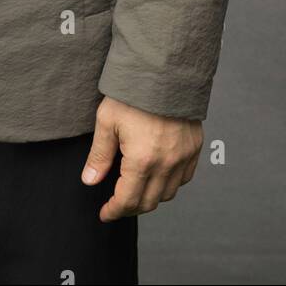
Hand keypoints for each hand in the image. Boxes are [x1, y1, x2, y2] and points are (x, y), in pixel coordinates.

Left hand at [81, 96, 202, 220]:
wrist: (164, 71)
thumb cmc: (132, 94)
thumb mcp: (107, 122)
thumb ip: (99, 156)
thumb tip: (90, 182)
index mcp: (142, 160)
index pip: (128, 200)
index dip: (114, 211)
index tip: (104, 214)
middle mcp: (166, 164)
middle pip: (149, 202)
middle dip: (130, 208)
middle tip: (116, 205)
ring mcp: (183, 157)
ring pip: (168, 193)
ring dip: (150, 197)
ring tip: (135, 190)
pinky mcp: (194, 148)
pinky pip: (184, 178)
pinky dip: (170, 183)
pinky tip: (157, 175)